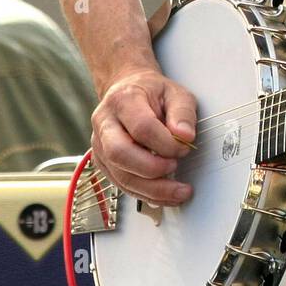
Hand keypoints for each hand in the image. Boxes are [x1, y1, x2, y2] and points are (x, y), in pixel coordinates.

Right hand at [90, 65, 196, 205]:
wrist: (127, 90)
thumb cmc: (152, 93)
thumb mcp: (175, 93)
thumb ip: (183, 112)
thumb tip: (186, 136)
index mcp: (123, 100)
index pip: (141, 127)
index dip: (165, 143)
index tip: (184, 147)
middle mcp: (105, 123)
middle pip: (120, 154)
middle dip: (152, 169)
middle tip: (176, 168)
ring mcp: (100, 145)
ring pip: (119, 176)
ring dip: (151, 190)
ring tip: (178, 192)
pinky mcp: (103, 163)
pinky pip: (122, 185)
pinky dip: (145, 194)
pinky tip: (165, 195)